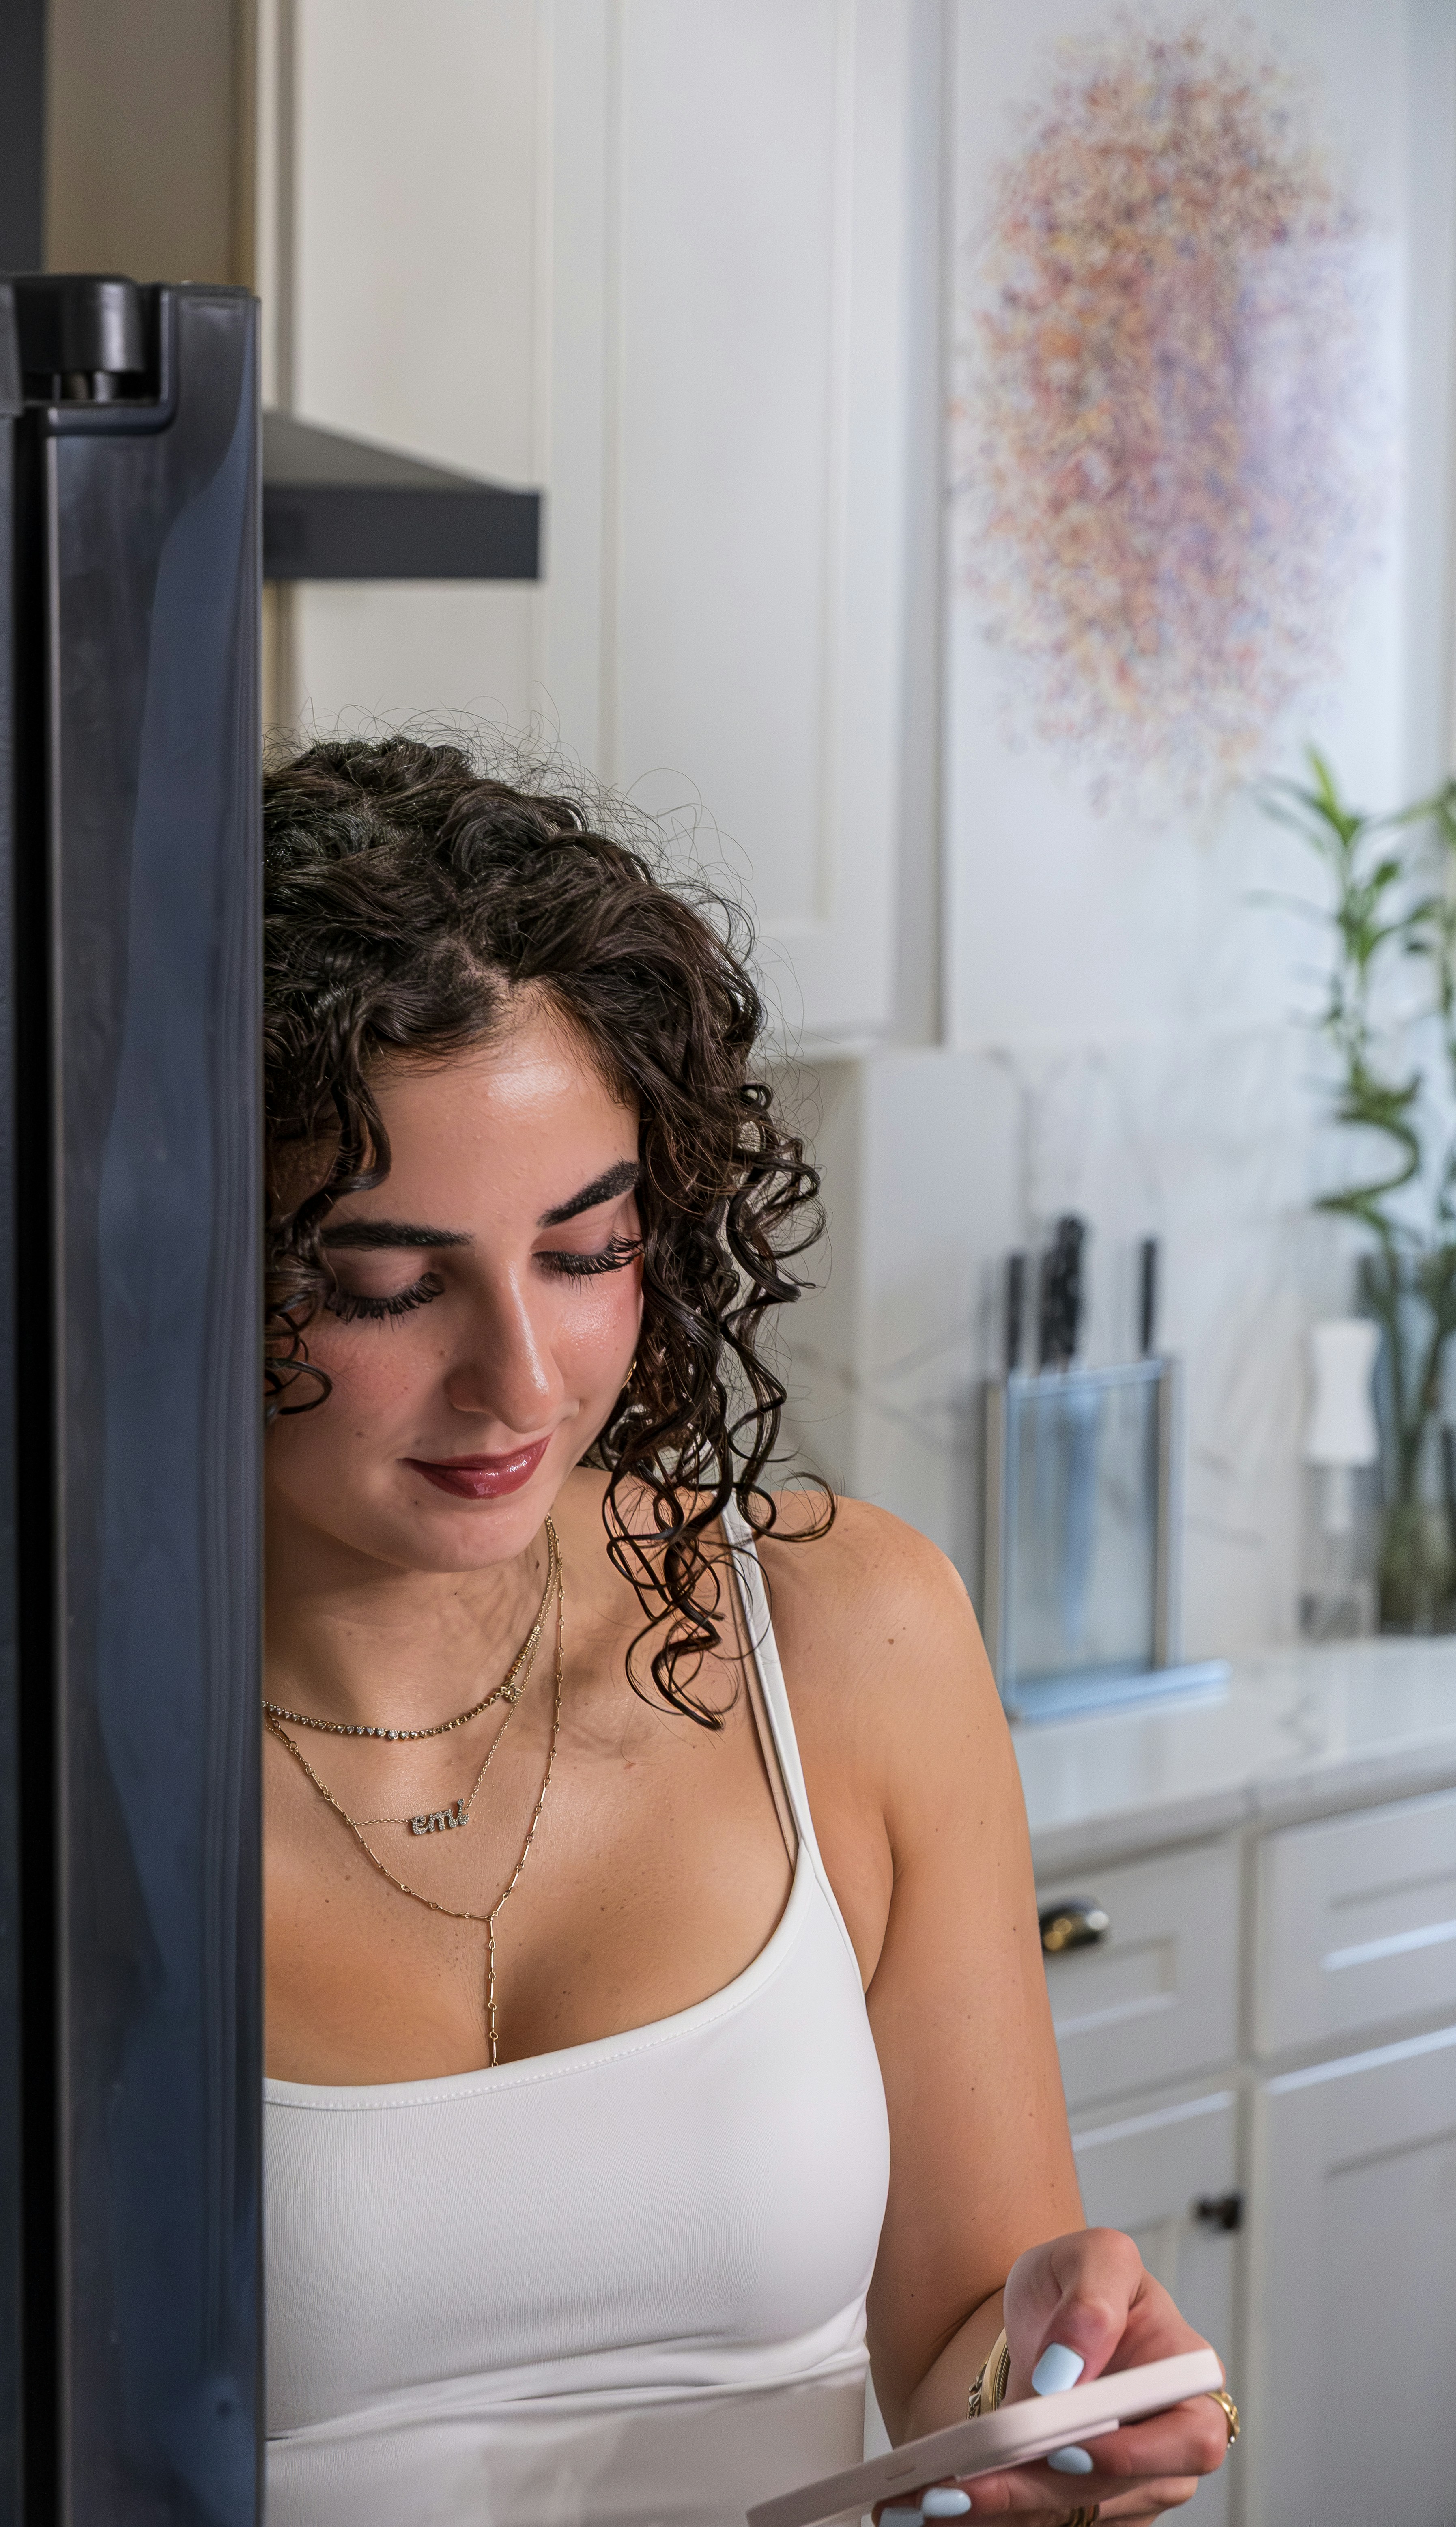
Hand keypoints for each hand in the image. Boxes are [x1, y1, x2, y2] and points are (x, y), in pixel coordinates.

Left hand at [878, 2228, 1230, 2521]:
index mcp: (1188, 2383)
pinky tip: (939, 2504)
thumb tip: (1070, 2366)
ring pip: (1072, 2515)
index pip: (1189, 2439)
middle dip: (1039, 2493)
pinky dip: (991, 2517)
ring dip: (1002, 2512)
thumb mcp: (1094, 2256)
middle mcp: (1168, 2447)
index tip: (1065, 2448)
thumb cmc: (1083, 2283)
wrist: (1048, 2315)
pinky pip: (1043, 2521)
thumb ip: (1092, 2300)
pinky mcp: (1082, 2505)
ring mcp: (1128, 2486)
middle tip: (968, 2486)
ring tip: (935, 2497)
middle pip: (1119, 2494)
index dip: (1133, 2455)